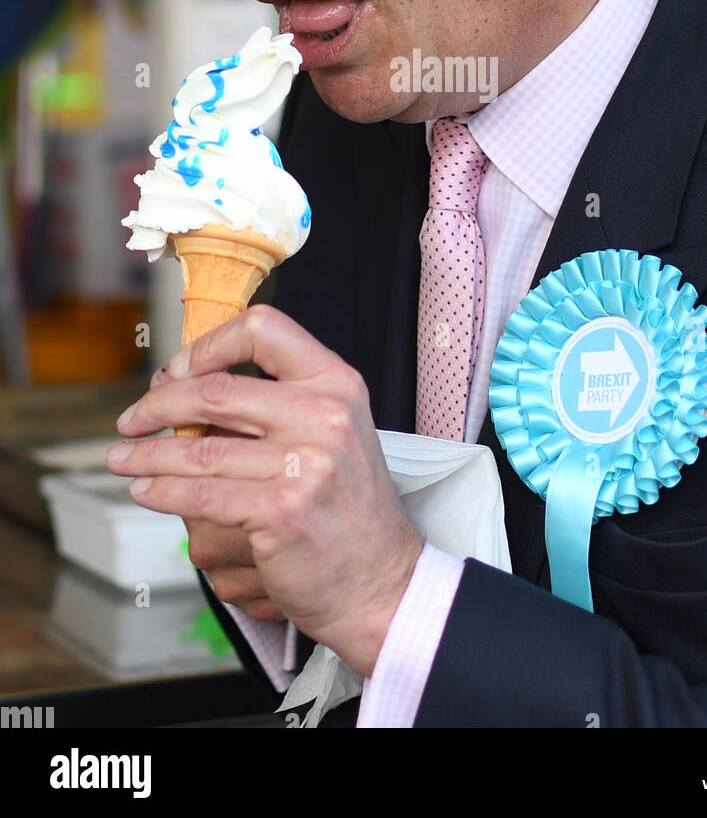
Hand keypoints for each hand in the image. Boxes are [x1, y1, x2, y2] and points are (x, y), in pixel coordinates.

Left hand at [107, 307, 423, 675]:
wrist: (379, 580)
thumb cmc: (345, 507)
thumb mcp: (332, 432)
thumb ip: (275, 404)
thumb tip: (182, 384)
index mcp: (336, 383)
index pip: (263, 330)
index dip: (208, 345)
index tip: (176, 370)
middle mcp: (325, 415)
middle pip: (216, 390)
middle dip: (158, 405)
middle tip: (131, 420)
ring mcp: (306, 463)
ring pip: (199, 450)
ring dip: (148, 456)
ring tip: (123, 459)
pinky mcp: (281, 510)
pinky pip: (200, 495)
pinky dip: (162, 492)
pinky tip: (145, 491)